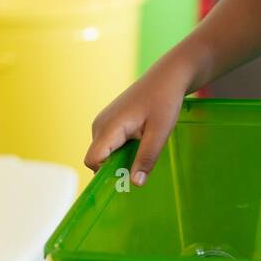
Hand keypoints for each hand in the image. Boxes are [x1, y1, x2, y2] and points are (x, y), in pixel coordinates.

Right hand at [83, 59, 191, 186]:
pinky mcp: (109, 121)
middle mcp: (100, 124)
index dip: (106, 173)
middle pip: (98, 159)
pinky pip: (109, 144)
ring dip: (121, 158)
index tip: (128, 177)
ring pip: (104, 153)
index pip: (92, 160)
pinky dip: (122, 149)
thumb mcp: (160, 132)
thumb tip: (135, 183)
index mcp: (109, 127)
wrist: (168, 76)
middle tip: (143, 163)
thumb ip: (147, 158)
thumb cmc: (165, 101)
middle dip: (116, 167)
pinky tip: (141, 140)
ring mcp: (103, 122)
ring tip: (144, 146)